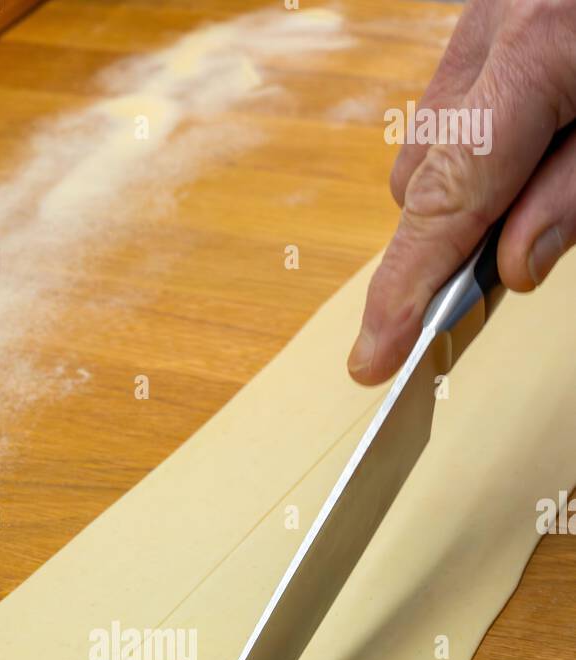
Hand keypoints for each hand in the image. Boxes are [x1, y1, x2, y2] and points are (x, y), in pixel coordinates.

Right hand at [349, 0, 575, 383]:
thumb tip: (512, 268)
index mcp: (537, 48)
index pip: (446, 198)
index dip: (405, 287)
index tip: (375, 354)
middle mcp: (493, 24)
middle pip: (422, 173)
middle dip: (457, 229)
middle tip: (524, 247)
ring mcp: (486, 10)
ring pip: (431, 136)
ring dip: (473, 182)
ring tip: (555, 164)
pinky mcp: (495, 8)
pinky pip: (455, 96)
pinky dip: (484, 137)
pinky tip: (543, 134)